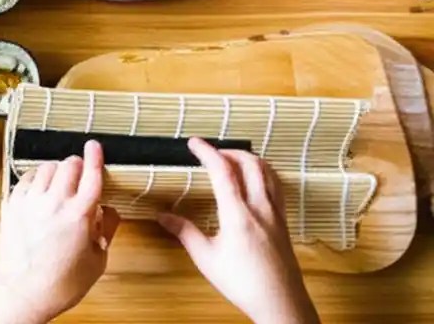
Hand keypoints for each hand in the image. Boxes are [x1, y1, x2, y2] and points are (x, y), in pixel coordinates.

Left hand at [0, 141, 119, 322]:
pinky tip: (40, 188)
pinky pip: (26, 178)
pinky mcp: (13, 204)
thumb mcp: (98, 259)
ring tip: (60, 183)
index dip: (95, 157)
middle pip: (68, 165)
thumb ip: (107, 229)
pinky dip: (35, 178)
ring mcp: (31, 202)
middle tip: (80, 173)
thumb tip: (110, 210)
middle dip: (77, 165)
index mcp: (80, 215)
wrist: (25, 290)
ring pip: (46, 167)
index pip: (91, 175)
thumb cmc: (62, 282)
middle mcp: (55, 203)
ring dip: (56, 170)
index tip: (95, 146)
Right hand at [157, 139, 319, 323]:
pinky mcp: (284, 222)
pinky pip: (277, 187)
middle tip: (212, 152)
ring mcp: (275, 214)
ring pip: (268, 172)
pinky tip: (257, 180)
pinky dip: (265, 173)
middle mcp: (260, 208)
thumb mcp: (206, 258)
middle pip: (250, 164)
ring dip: (249, 159)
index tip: (194, 143)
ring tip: (234, 159)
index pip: (222, 171)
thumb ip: (184, 232)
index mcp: (237, 214)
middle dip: (229, 151)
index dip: (207, 152)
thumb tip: (163, 217)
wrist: (280, 302)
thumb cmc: (243, 283)